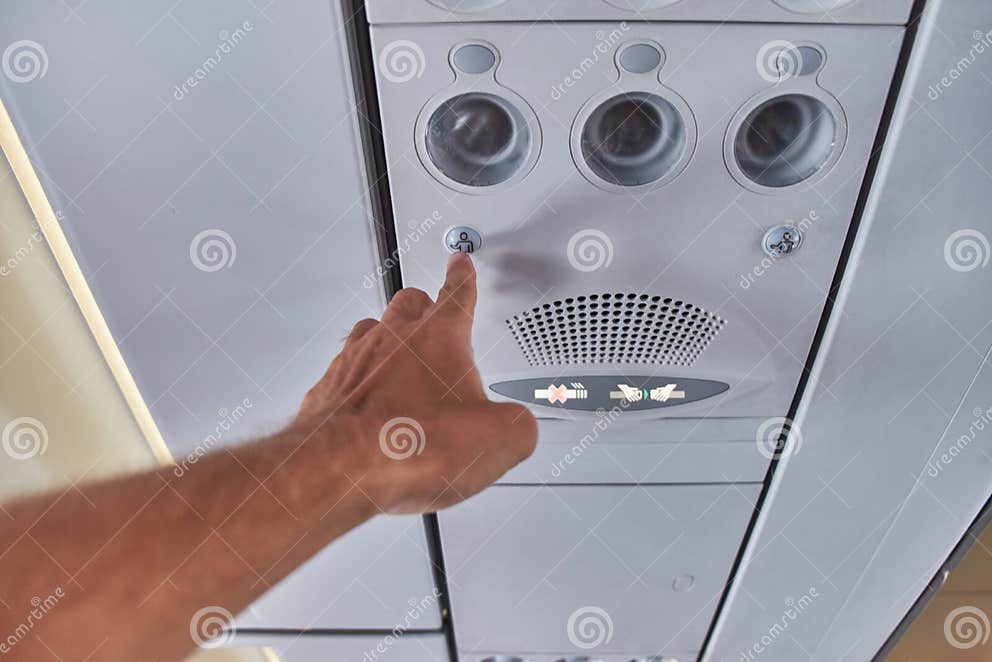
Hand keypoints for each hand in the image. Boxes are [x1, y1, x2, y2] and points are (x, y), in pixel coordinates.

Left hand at [298, 253, 536, 513]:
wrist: (340, 467)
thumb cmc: (408, 444)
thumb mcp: (497, 441)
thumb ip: (516, 426)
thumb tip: (516, 429)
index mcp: (439, 339)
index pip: (456, 295)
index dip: (462, 277)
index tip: (460, 265)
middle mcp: (393, 341)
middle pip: (408, 303)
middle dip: (423, 305)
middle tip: (431, 312)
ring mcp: (355, 363)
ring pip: (371, 331)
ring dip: (386, 339)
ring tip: (398, 359)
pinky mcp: (328, 392)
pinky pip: (343, 372)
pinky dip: (358, 382)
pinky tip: (366, 405)